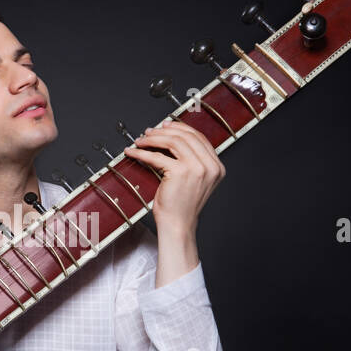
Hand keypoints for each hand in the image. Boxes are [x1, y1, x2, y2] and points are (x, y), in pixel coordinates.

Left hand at [124, 120, 225, 240]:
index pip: (199, 137)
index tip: (165, 125)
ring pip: (173, 141)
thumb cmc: (182, 205)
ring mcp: (197, 168)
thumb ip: (191, 160)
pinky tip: (135, 152)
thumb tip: (172, 138)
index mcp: (216, 166)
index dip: (180, 128)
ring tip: (141, 141)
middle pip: (186, 136)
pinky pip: (158, 156)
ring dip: (153, 139)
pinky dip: (143, 153)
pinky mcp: (180, 172)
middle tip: (149, 132)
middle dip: (164, 131)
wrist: (178, 225)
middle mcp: (210, 166)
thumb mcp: (194, 180)